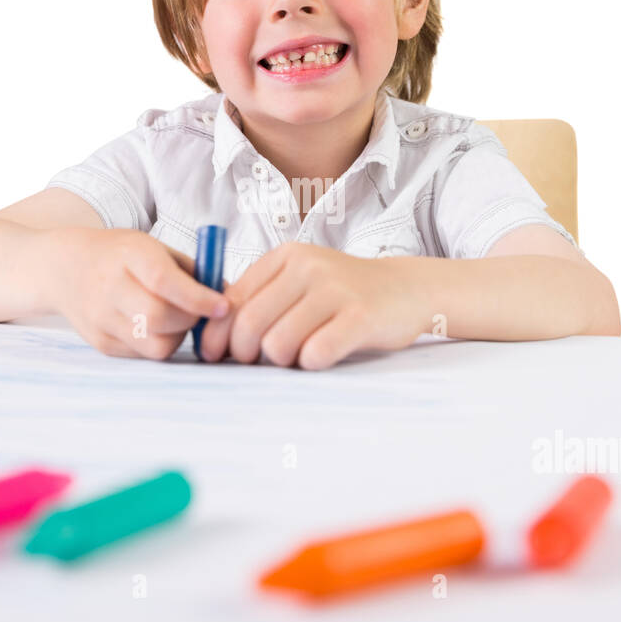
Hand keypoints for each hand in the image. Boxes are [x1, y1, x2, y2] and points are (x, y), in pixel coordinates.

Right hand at [45, 227, 228, 359]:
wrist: (65, 268)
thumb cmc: (121, 256)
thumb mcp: (154, 248)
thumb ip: (192, 271)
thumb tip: (232, 298)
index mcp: (128, 256)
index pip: (163, 281)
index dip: (197, 298)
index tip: (223, 306)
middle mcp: (109, 288)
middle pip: (160, 318)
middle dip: (191, 320)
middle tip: (200, 312)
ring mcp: (101, 319)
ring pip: (155, 345)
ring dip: (177, 337)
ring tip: (176, 320)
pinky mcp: (101, 344)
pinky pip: (144, 354)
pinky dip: (159, 343)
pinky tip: (155, 326)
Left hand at [197, 242, 427, 369]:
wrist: (406, 289)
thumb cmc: (344, 294)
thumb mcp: (300, 281)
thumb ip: (261, 298)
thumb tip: (214, 336)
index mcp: (287, 256)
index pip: (232, 300)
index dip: (217, 334)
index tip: (215, 355)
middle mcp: (308, 267)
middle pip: (249, 324)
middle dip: (243, 353)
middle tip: (255, 363)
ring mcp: (335, 290)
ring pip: (278, 344)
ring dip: (281, 362)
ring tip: (296, 356)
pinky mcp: (361, 317)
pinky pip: (315, 354)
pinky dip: (311, 364)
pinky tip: (321, 356)